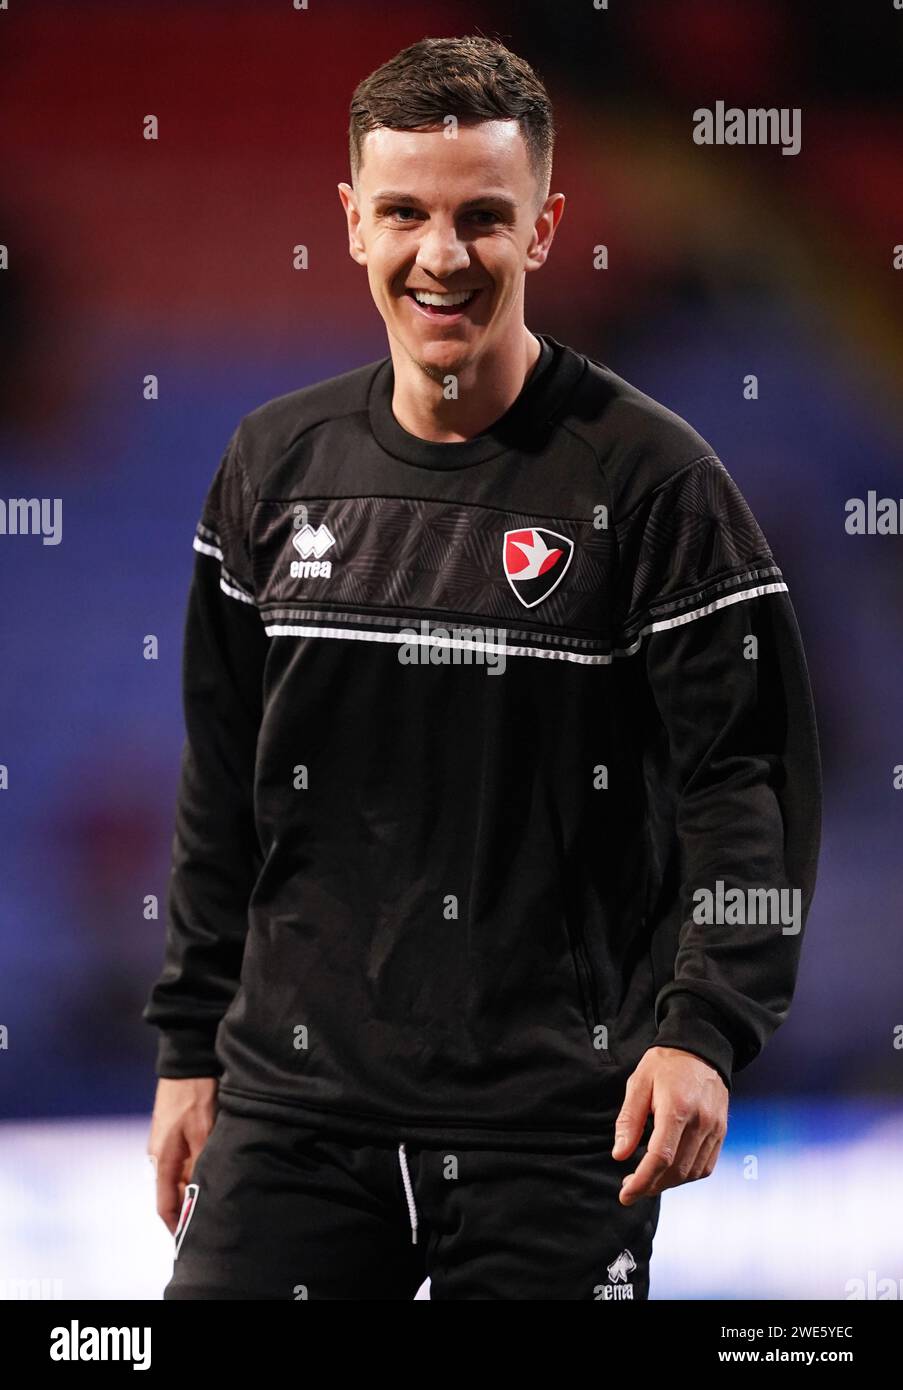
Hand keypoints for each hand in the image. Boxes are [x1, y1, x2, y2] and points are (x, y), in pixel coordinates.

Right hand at [147, 1077, 217, 1232]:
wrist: (186, 1061)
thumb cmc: (194, 1094)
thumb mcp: (204, 1129)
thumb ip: (203, 1161)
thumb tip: (205, 1190)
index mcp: (162, 1159)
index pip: (164, 1205)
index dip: (176, 1226)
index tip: (189, 1242)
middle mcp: (159, 1156)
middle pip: (172, 1194)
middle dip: (188, 1211)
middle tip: (209, 1225)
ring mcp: (166, 1145)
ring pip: (179, 1178)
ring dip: (193, 1191)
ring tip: (214, 1204)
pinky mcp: (174, 1134)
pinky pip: (183, 1163)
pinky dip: (195, 1174)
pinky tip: (212, 1175)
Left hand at [612, 1047, 727, 1204]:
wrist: (700, 1047)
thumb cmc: (665, 1064)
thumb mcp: (638, 1083)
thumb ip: (629, 1120)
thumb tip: (620, 1154)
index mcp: (677, 1108)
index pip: (660, 1157)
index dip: (642, 1181)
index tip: (626, 1193)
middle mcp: (700, 1122)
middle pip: (676, 1170)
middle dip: (651, 1186)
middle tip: (631, 1187)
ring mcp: (715, 1128)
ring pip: (692, 1172)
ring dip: (668, 1183)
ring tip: (648, 1180)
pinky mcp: (721, 1131)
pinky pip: (706, 1165)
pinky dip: (687, 1175)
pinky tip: (670, 1172)